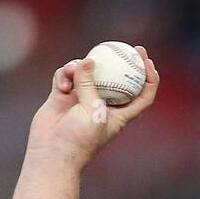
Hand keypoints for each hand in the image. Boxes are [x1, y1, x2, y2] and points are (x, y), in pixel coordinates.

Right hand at [27, 45, 158, 168]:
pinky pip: (66, 76)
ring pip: (86, 72)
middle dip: (119, 60)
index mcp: (119, 114)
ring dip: (80, 67)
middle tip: (119, 45)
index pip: (142, 95)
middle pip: (115, 78)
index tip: (147, 61)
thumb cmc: (78, 140)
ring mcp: (81, 100)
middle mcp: (102, 105)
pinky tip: (62, 85)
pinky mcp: (63, 97)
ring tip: (74, 72)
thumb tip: (88, 61)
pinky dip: (64, 75)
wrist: (51, 153)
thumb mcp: (92, 111)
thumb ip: (90, 85)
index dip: (149, 78)